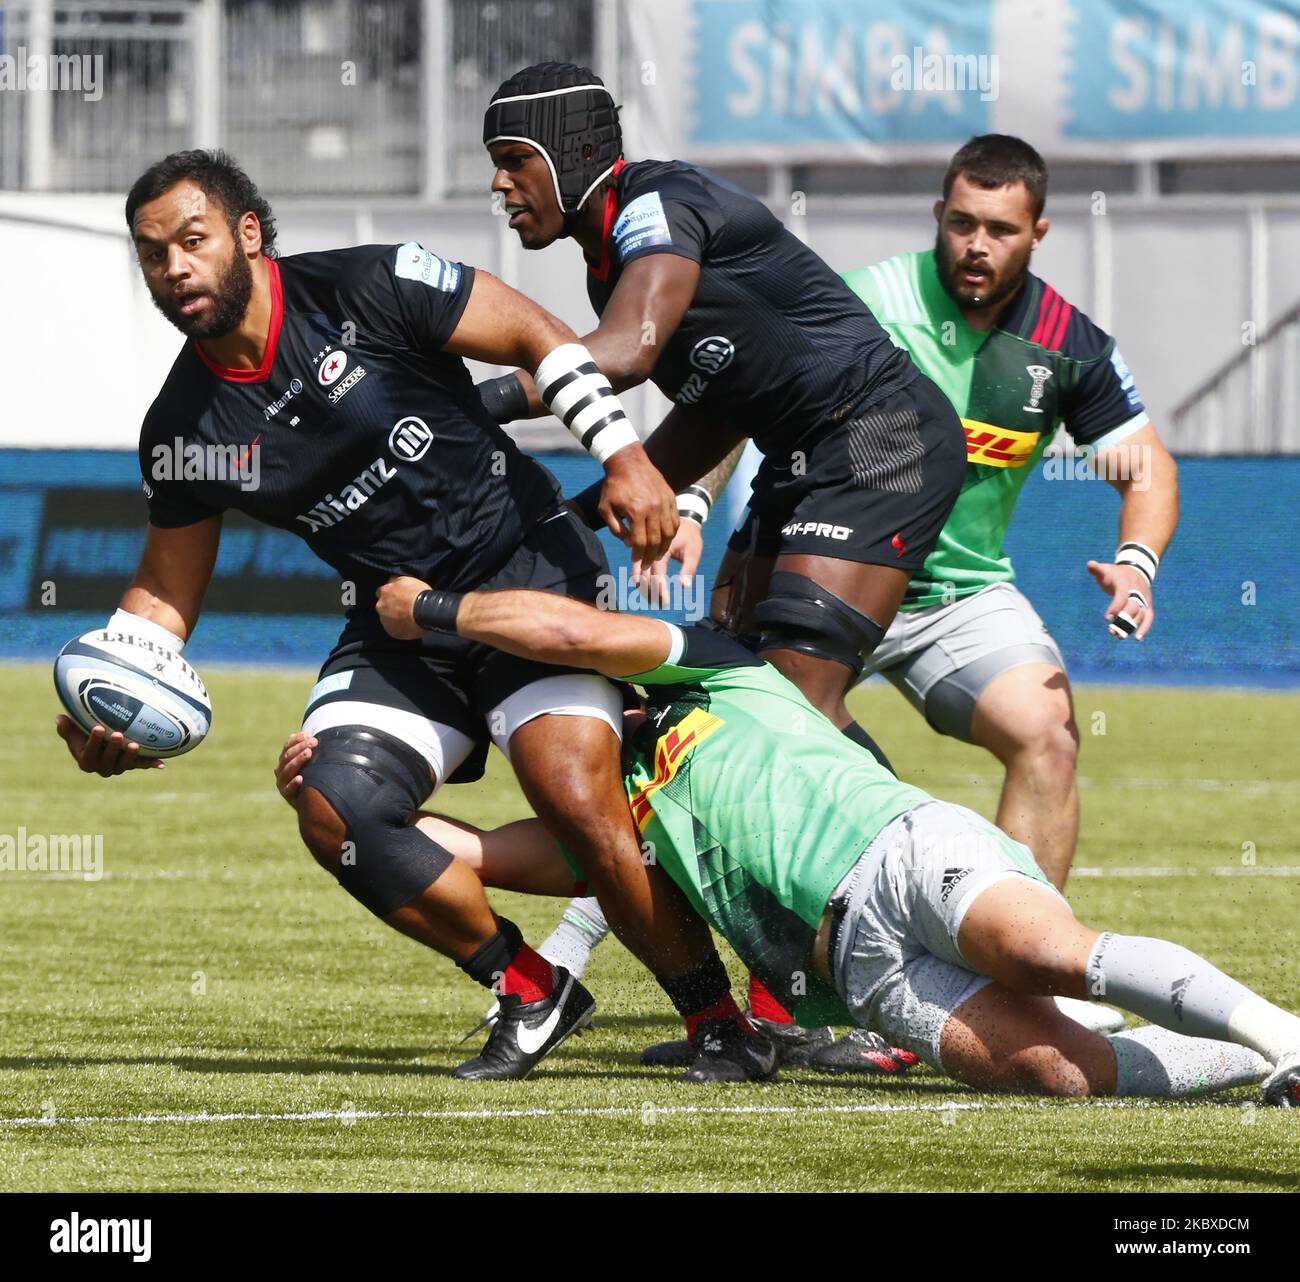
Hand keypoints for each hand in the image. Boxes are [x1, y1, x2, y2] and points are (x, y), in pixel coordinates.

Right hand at [55, 715, 164, 775]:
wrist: (101, 741)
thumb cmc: (84, 735)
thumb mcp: (74, 731)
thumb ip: (66, 728)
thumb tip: (59, 718)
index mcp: (86, 761)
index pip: (89, 753)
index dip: (93, 742)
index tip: (97, 727)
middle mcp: (102, 767)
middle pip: (107, 760)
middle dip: (112, 748)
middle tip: (117, 734)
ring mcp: (119, 767)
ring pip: (125, 764)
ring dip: (130, 756)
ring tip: (134, 745)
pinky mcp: (133, 764)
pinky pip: (142, 765)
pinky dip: (151, 764)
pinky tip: (161, 764)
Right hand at [276, 730, 317, 803]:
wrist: (308, 801)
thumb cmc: (310, 776)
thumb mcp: (309, 761)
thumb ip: (308, 748)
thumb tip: (312, 732)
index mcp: (284, 759)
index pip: (288, 746)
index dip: (298, 739)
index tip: (310, 734)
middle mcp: (280, 769)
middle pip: (288, 755)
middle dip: (301, 747)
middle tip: (314, 742)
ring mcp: (282, 782)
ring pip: (287, 769)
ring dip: (298, 760)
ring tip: (308, 753)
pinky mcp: (286, 795)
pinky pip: (288, 789)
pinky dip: (294, 783)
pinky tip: (300, 778)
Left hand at [376, 575, 431, 639]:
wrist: (424, 611)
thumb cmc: (418, 594)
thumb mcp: (407, 579)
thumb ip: (396, 581)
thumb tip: (393, 581)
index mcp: (384, 591)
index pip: (382, 591)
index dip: (390, 594)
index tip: (397, 596)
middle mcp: (380, 605)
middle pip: (383, 606)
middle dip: (390, 606)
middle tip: (404, 607)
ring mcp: (385, 620)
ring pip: (387, 618)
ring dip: (394, 618)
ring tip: (408, 618)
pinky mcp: (392, 632)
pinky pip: (394, 629)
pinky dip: (399, 628)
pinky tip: (409, 626)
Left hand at [599, 444, 678, 564]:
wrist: (629, 462)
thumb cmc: (614, 486)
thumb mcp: (605, 508)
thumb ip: (616, 528)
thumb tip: (629, 544)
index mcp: (636, 511)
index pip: (640, 541)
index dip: (638, 555)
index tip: (636, 563)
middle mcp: (653, 508)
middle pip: (655, 540)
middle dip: (650, 556)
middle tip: (647, 565)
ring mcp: (664, 502)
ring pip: (668, 532)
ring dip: (663, 547)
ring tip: (657, 556)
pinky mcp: (670, 498)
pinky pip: (675, 521)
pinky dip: (671, 534)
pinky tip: (666, 541)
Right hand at [633, 517, 704, 606]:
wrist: (683, 520)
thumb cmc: (690, 537)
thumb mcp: (693, 551)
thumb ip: (689, 568)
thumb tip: (684, 586)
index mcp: (662, 548)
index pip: (657, 572)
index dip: (660, 588)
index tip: (665, 601)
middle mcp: (650, 549)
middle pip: (645, 574)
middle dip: (650, 592)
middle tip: (659, 605)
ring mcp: (646, 550)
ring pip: (639, 572)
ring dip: (643, 588)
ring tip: (651, 601)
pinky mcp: (644, 552)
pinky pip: (639, 568)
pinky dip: (641, 580)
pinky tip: (644, 591)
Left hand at [1086, 560, 1154, 640]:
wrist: (1136, 571)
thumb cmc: (1116, 573)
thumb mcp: (1106, 569)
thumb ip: (1097, 569)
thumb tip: (1090, 564)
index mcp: (1125, 583)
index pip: (1122, 595)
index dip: (1116, 606)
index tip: (1107, 617)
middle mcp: (1137, 592)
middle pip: (1133, 606)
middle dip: (1123, 619)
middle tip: (1111, 631)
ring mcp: (1144, 599)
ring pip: (1141, 614)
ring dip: (1132, 626)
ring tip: (1119, 636)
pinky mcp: (1147, 606)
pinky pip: (1149, 617)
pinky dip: (1145, 628)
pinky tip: (1137, 638)